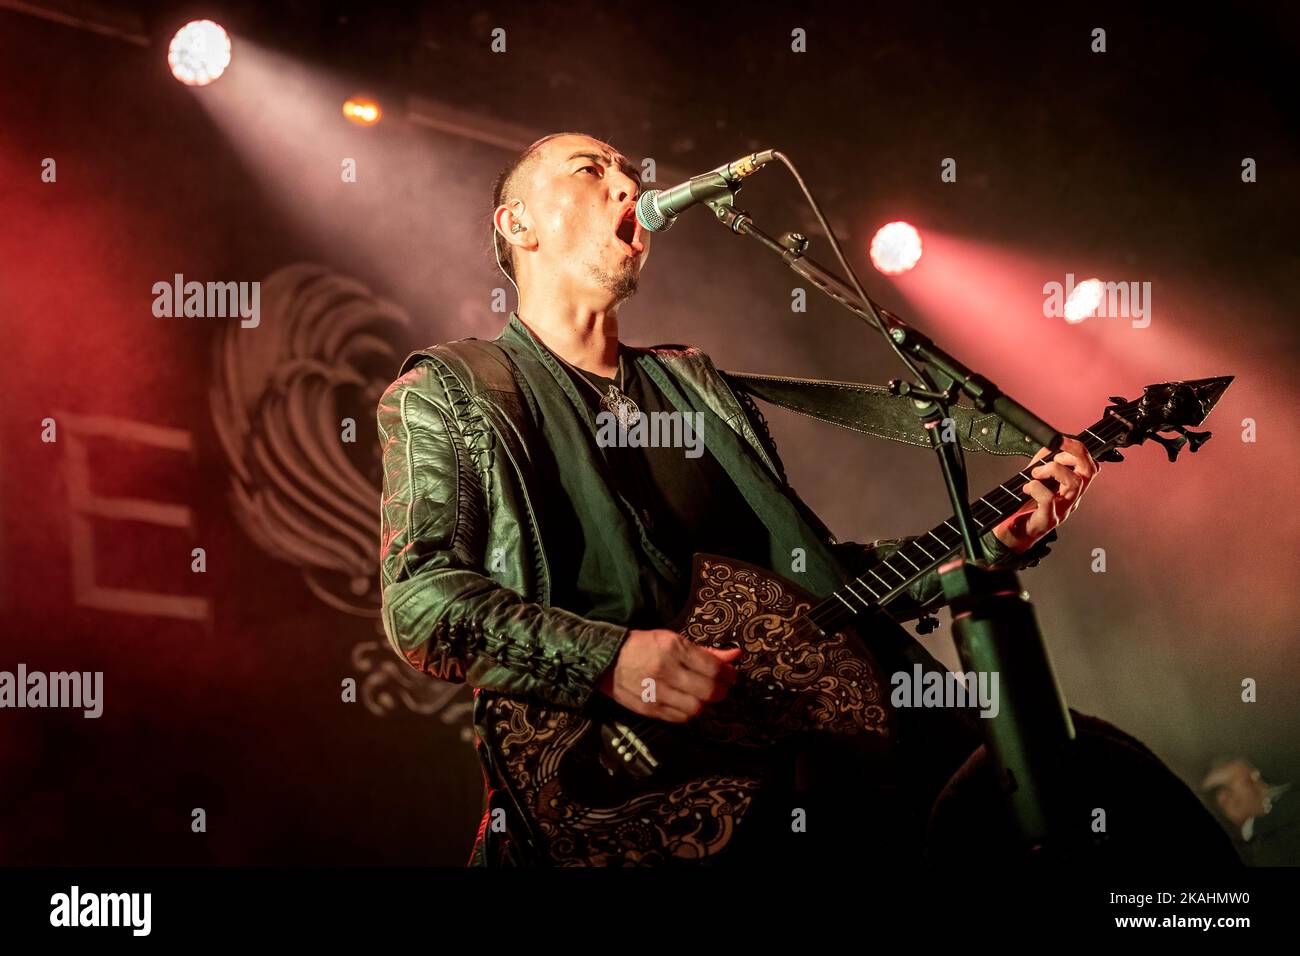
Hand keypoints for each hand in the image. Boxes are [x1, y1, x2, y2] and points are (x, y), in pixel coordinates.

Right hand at [597, 629, 739, 722]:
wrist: (607, 659)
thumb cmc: (644, 646)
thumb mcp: (674, 640)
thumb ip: (706, 651)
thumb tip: (735, 655)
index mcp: (673, 648)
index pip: (713, 668)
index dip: (728, 674)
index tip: (730, 674)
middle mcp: (665, 670)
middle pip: (708, 691)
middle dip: (721, 691)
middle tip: (722, 687)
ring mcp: (656, 692)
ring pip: (696, 708)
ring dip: (705, 703)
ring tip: (704, 695)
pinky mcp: (649, 709)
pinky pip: (679, 718)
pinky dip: (689, 712)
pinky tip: (688, 702)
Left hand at [993, 436, 1098, 553]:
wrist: (1014, 533)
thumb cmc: (1027, 506)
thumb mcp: (1036, 477)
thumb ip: (1044, 461)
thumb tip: (1050, 445)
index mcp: (1072, 487)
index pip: (1090, 465)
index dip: (1079, 449)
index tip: (1062, 440)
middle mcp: (1072, 498)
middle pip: (1089, 472)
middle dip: (1073, 454)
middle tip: (1053, 456)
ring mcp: (1063, 510)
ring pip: (1074, 483)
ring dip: (1053, 470)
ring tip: (1036, 473)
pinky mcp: (1049, 520)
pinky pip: (1050, 500)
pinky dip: (1037, 487)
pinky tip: (1027, 487)